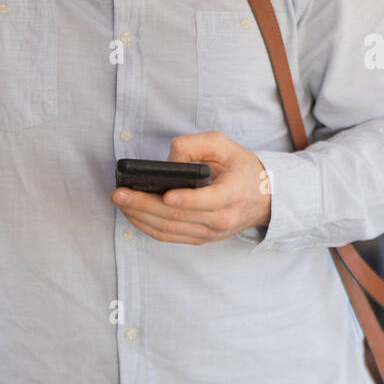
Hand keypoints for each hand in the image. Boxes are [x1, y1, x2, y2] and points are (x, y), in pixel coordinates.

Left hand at [109, 132, 272, 244]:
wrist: (263, 198)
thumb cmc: (241, 168)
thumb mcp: (224, 145)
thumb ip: (195, 145)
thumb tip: (167, 163)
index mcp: (233, 193)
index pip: (209, 202)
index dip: (187, 200)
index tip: (166, 195)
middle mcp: (222, 219)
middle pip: (179, 216)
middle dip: (145, 205)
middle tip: (120, 194)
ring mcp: (210, 233)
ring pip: (169, 229)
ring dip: (140, 216)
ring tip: (120, 201)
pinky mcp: (200, 239)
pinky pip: (168, 236)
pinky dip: (147, 226)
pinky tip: (132, 213)